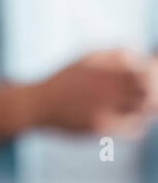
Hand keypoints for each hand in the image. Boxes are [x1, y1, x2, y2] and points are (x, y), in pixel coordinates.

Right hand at [31, 48, 157, 136]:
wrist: (36, 106)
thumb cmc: (64, 79)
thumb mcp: (89, 56)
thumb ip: (119, 53)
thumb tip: (144, 56)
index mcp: (108, 70)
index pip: (147, 72)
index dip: (152, 75)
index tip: (148, 77)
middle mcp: (108, 90)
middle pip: (149, 93)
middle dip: (151, 93)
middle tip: (147, 95)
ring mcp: (104, 110)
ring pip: (144, 112)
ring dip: (147, 110)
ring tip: (140, 108)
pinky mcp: (99, 128)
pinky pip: (132, 129)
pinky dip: (138, 125)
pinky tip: (133, 121)